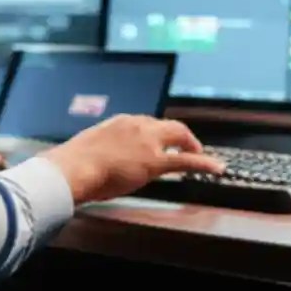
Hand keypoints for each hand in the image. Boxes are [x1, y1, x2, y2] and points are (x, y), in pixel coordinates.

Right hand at [40, 115, 225, 203]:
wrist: (74, 168)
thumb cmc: (73, 164)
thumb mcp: (90, 148)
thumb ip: (102, 149)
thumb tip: (101, 160)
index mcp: (120, 122)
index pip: (145, 123)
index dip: (156, 133)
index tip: (159, 141)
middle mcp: (136, 125)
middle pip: (167, 125)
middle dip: (181, 135)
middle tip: (188, 146)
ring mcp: (147, 141)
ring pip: (179, 136)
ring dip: (191, 145)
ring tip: (201, 155)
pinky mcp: (155, 161)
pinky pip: (187, 160)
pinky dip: (204, 163)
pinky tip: (216, 168)